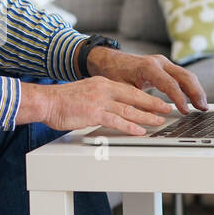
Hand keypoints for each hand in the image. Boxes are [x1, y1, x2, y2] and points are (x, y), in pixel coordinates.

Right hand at [22, 75, 180, 135]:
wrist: (45, 101)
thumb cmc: (60, 101)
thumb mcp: (84, 93)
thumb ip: (99, 99)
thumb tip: (110, 109)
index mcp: (102, 83)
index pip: (129, 90)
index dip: (146, 97)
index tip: (157, 102)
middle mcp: (103, 89)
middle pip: (134, 97)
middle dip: (153, 104)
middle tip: (168, 109)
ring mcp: (99, 101)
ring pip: (129, 109)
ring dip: (147, 116)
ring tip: (160, 121)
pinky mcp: (94, 113)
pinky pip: (116, 121)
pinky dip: (130, 126)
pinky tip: (140, 131)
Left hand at [86, 47, 207, 115]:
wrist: (109, 61)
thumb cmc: (114, 74)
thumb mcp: (123, 90)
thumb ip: (138, 102)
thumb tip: (154, 116)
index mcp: (148, 67)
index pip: (170, 84)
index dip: (179, 98)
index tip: (185, 111)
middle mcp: (159, 62)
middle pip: (185, 76)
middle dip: (196, 92)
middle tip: (203, 108)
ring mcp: (164, 63)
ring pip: (186, 75)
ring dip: (196, 90)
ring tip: (203, 106)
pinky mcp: (165, 67)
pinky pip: (182, 76)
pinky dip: (190, 87)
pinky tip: (195, 99)